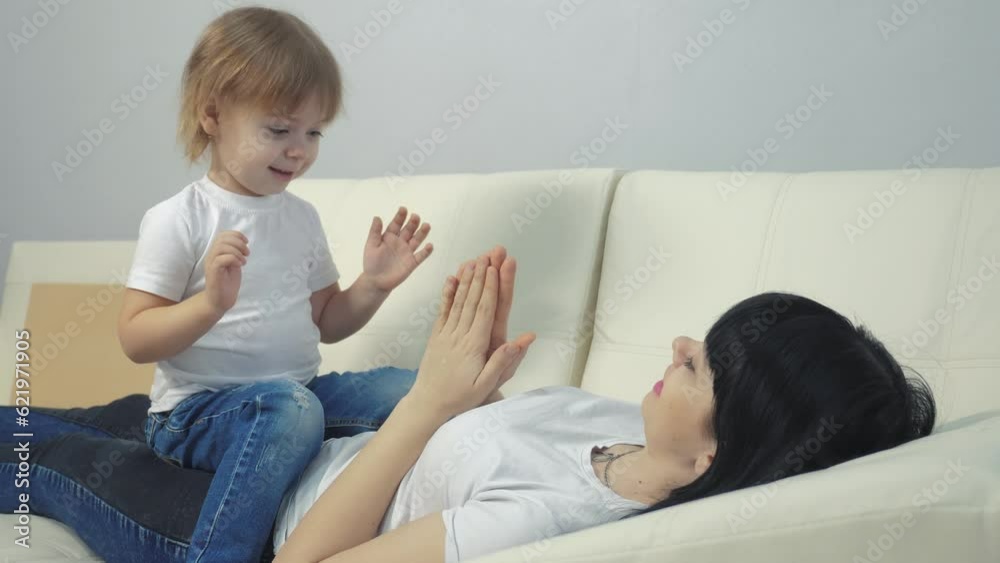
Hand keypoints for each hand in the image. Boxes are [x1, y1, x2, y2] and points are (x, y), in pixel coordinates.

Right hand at [204, 230, 247, 314]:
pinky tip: (240, 265)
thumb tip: (243, 244)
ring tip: (243, 260)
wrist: (220, 301)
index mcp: (216, 253)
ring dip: (236, 251)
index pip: (222, 235)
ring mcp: (211, 264)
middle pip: (222, 239)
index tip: (246, 242)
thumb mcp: (234, 264)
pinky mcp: (212, 272)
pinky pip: (220, 259)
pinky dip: (233, 259)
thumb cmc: (227, 283)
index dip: (236, 235)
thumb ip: (235, 254)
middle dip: (238, 242)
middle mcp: (211, 256)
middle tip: (247, 253)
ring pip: (220, 247)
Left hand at [362, 207, 432, 292]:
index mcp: (389, 237)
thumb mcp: (371, 245)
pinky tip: (430, 245)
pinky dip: (426, 251)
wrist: (376, 281)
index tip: (403, 209)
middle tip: (415, 216)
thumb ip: (374, 232)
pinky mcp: (412, 263)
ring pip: (416, 240)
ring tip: (426, 225)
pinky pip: (420, 256)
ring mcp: (407, 252)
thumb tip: (377, 217)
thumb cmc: (371, 263)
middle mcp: (400, 242)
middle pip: (408, 230)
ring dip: (422, 233)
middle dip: (412, 223)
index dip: (400, 217)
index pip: (396, 224)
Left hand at [411, 257, 533, 417]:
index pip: (484, 311)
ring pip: (458, 301)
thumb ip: (502, 362)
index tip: (495, 268)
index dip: (491, 287)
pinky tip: (451, 278)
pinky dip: (448, 293)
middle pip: (472, 300)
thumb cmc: (460, 398)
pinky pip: (443, 310)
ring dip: (467, 279)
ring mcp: (446, 334)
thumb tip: (522, 340)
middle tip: (488, 254)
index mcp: (474, 346)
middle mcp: (459, 336)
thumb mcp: (485, 385)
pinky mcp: (436, 336)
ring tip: (474, 260)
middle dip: (481, 276)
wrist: (428, 405)